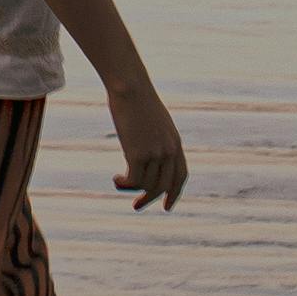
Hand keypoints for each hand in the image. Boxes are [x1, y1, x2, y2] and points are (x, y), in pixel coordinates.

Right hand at [108, 82, 184, 209]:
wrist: (131, 88)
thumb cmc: (138, 100)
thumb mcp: (153, 121)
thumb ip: (155, 138)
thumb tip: (145, 154)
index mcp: (176, 143)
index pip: (181, 176)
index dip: (174, 194)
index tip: (166, 207)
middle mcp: (169, 151)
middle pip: (164, 186)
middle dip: (150, 199)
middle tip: (136, 206)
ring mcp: (155, 153)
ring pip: (147, 185)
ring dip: (131, 189)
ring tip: (118, 183)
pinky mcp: (138, 153)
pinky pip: (133, 180)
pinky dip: (124, 184)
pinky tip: (115, 179)